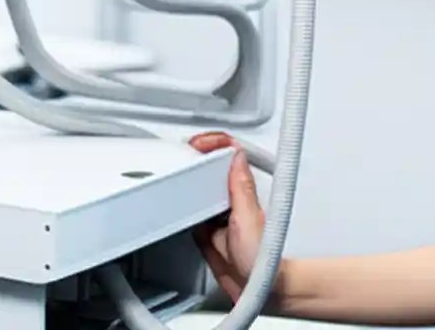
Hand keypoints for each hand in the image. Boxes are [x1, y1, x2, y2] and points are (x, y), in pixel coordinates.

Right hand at [189, 132, 265, 302]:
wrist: (256, 291)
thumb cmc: (262, 259)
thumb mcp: (248, 220)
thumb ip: (240, 188)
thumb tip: (237, 155)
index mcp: (242, 191)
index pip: (230, 154)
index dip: (214, 143)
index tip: (197, 144)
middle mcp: (230, 200)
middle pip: (209, 167)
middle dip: (193, 156)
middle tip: (178, 152)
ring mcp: (216, 215)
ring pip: (197, 188)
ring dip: (185, 179)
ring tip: (172, 171)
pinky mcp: (205, 231)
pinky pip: (189, 212)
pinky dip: (180, 205)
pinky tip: (172, 202)